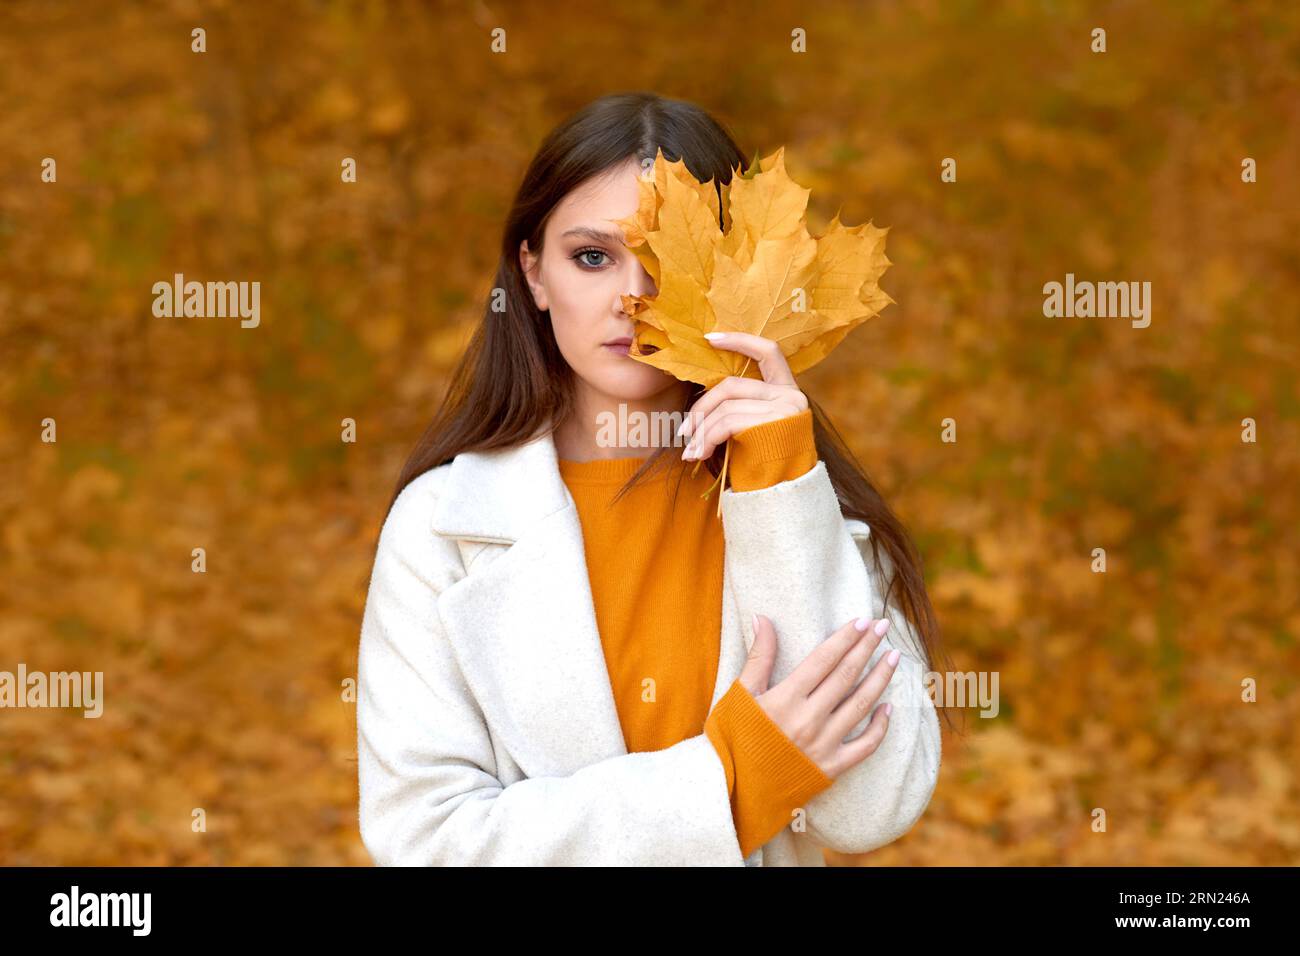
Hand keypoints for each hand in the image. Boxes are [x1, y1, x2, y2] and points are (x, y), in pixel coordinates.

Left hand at [679, 331, 808, 459]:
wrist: (784, 497)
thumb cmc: (765, 465)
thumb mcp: (756, 427)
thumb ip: (742, 406)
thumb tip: (701, 401)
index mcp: (789, 390)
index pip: (769, 352)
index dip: (741, 340)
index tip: (710, 338)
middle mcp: (792, 395)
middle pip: (732, 385)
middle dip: (701, 407)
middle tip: (684, 431)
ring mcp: (785, 409)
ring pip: (726, 407)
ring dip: (702, 431)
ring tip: (692, 451)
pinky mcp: (774, 424)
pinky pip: (727, 423)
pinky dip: (707, 438)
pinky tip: (699, 454)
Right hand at [737, 612, 902, 779]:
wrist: (733, 791)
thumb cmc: (732, 738)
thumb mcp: (740, 694)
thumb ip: (758, 657)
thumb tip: (763, 618)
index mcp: (785, 698)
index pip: (824, 659)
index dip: (845, 638)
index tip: (864, 620)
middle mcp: (808, 719)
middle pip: (846, 676)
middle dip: (867, 648)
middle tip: (884, 626)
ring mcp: (823, 745)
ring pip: (860, 705)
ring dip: (880, 679)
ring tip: (894, 658)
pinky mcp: (831, 768)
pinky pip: (864, 746)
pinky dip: (880, 727)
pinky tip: (888, 708)